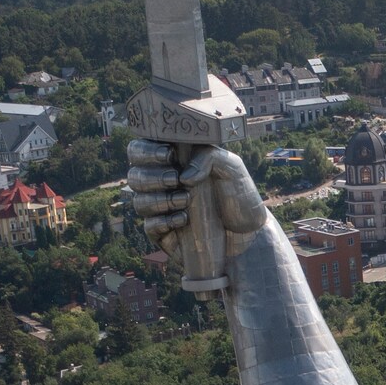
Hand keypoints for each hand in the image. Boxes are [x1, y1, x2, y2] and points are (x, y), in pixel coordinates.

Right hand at [126, 140, 267, 283]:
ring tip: (186, 200)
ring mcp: (161, 210)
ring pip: (138, 202)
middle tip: (176, 179)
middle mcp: (161, 184)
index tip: (169, 154)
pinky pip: (149, 227)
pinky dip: (163, 221)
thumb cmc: (239, 195)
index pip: (140, 150)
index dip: (146, 150)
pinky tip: (183, 219)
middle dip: (152, 177)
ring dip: (159, 200)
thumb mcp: (232, 167)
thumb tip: (184, 176)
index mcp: (172, 162)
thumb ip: (209, 157)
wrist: (251, 233)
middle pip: (134, 176)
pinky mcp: (164, 234)